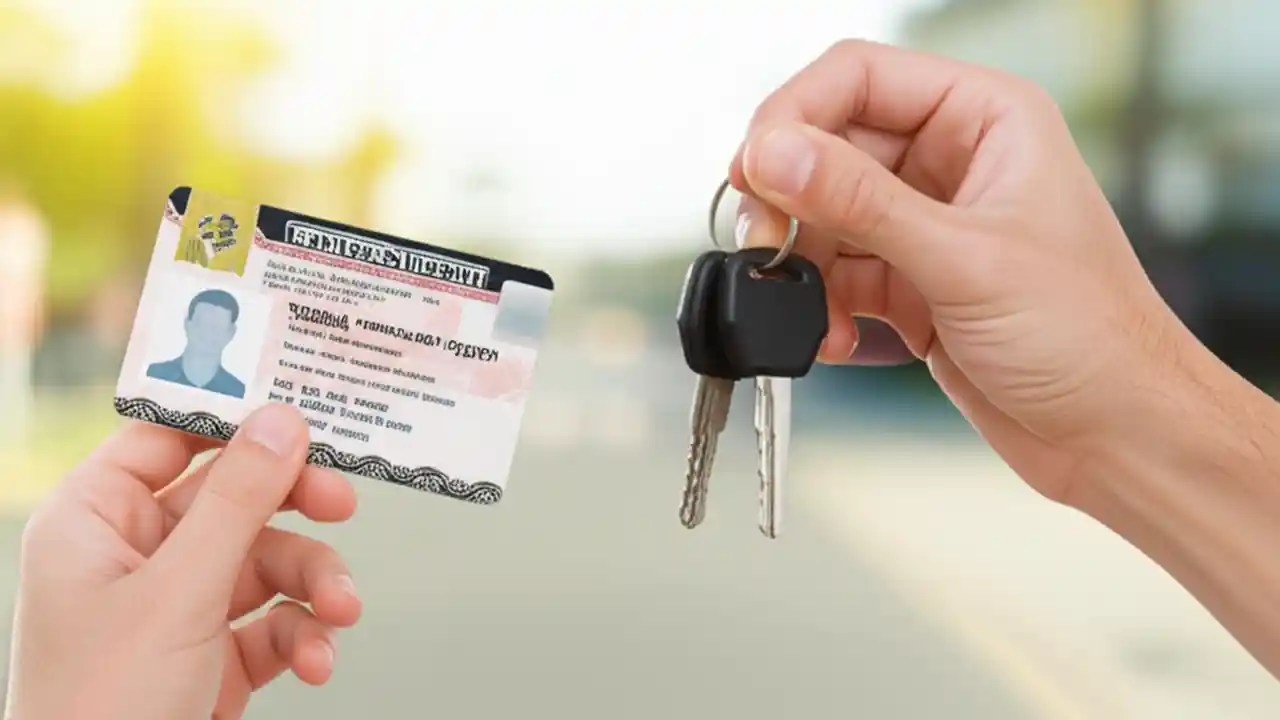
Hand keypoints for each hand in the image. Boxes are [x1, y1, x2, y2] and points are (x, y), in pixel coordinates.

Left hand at [5, 405, 361, 719]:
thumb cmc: (102, 707)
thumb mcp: (177, 593)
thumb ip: (237, 502)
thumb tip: (282, 420)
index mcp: (97, 521)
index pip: (167, 437)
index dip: (229, 417)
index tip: (296, 405)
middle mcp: (137, 555)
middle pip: (235, 499)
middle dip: (294, 509)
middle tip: (343, 502)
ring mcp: (177, 606)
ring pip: (267, 562)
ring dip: (314, 585)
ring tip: (342, 612)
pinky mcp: (212, 655)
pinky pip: (273, 622)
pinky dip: (303, 637)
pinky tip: (318, 662)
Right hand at [729, 40, 1194, 502]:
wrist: (1116, 434)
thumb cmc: (1090, 335)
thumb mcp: (963, 259)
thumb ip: (859, 202)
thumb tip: (775, 154)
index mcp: (985, 119)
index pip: (860, 79)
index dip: (795, 115)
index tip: (754, 167)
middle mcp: (952, 161)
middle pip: (829, 147)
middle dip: (789, 199)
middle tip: (764, 242)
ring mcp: (928, 224)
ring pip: (824, 217)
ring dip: (804, 264)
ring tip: (810, 306)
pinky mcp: (911, 282)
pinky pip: (837, 275)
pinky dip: (822, 308)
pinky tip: (837, 336)